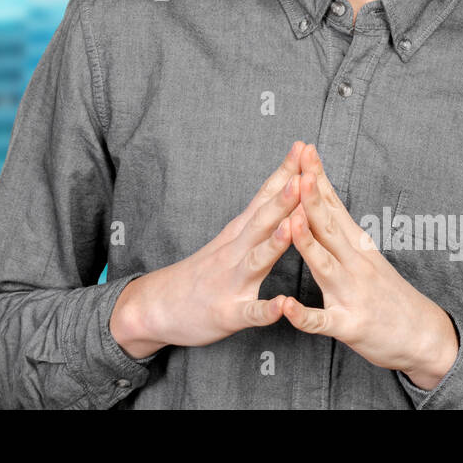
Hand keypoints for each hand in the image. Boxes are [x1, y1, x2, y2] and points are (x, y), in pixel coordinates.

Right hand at [110, 141, 305, 356]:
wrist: (157, 306)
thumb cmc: (201, 274)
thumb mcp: (228, 240)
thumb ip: (256, 221)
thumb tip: (283, 193)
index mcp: (238, 234)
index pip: (263, 197)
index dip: (284, 173)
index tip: (304, 148)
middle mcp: (234, 252)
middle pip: (261, 221)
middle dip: (285, 198)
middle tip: (305, 174)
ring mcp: (231, 282)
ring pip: (256, 260)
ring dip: (275, 243)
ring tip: (293, 226)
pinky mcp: (228, 314)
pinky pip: (250, 313)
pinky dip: (266, 310)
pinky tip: (281, 306)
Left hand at [278, 144, 458, 388]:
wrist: (425, 337)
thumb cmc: (388, 294)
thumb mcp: (368, 255)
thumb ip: (341, 230)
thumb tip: (320, 196)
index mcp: (357, 246)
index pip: (334, 206)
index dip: (319, 179)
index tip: (305, 151)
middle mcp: (355, 264)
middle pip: (330, 228)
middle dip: (312, 199)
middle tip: (299, 171)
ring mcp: (352, 294)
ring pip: (325, 266)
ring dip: (307, 244)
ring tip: (291, 222)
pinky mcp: (349, 326)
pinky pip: (322, 320)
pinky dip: (303, 315)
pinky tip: (286, 307)